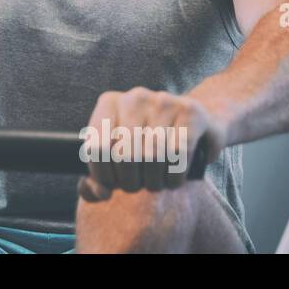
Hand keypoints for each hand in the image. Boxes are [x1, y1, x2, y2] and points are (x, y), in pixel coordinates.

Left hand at [78, 87, 225, 202]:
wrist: (191, 122)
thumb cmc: (144, 145)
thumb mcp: (116, 156)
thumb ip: (96, 180)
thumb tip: (100, 191)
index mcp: (109, 103)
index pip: (96, 148)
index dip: (104, 175)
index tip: (113, 183)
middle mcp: (134, 97)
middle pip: (126, 156)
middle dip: (130, 182)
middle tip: (137, 186)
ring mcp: (164, 101)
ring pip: (153, 158)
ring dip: (154, 183)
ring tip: (155, 184)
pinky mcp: (190, 112)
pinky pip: (179, 155)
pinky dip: (175, 176)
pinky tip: (173, 180)